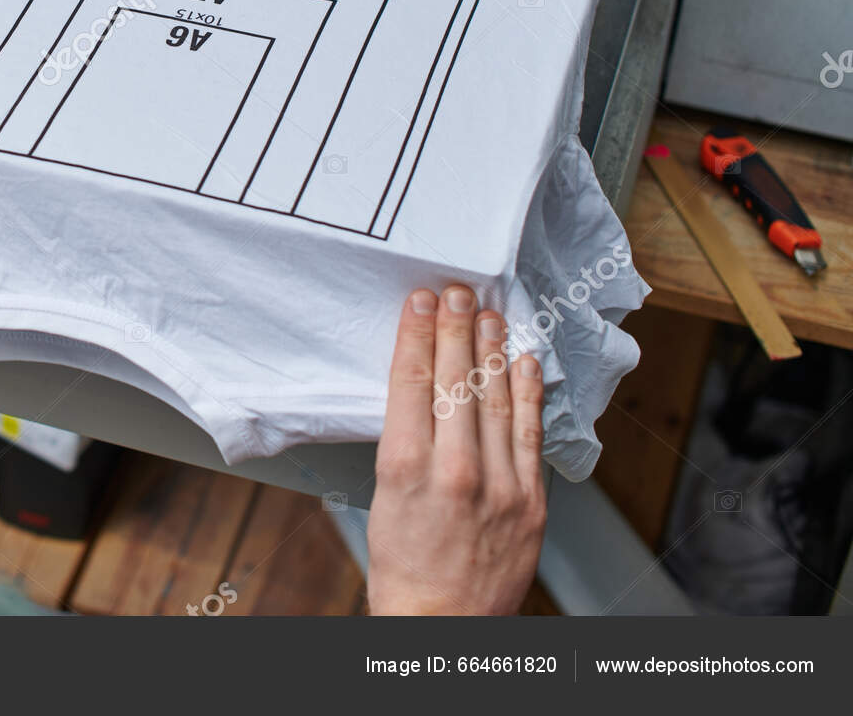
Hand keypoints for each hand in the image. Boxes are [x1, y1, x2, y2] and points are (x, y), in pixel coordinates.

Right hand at [365, 285, 546, 614]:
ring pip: (496, 400)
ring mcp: (499, 486)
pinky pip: (530, 435)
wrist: (443, 624)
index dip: (417, 335)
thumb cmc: (403, 565)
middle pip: (455, 382)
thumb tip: (421, 390)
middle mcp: (455, 472)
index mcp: (406, 469)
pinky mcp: (530, 503)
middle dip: (455, 329)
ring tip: (489, 314)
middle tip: (456, 291)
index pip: (412, 383)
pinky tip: (524, 362)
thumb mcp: (384, 497)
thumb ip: (405, 443)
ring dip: (492, 350)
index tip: (421, 303)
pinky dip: (529, 393)